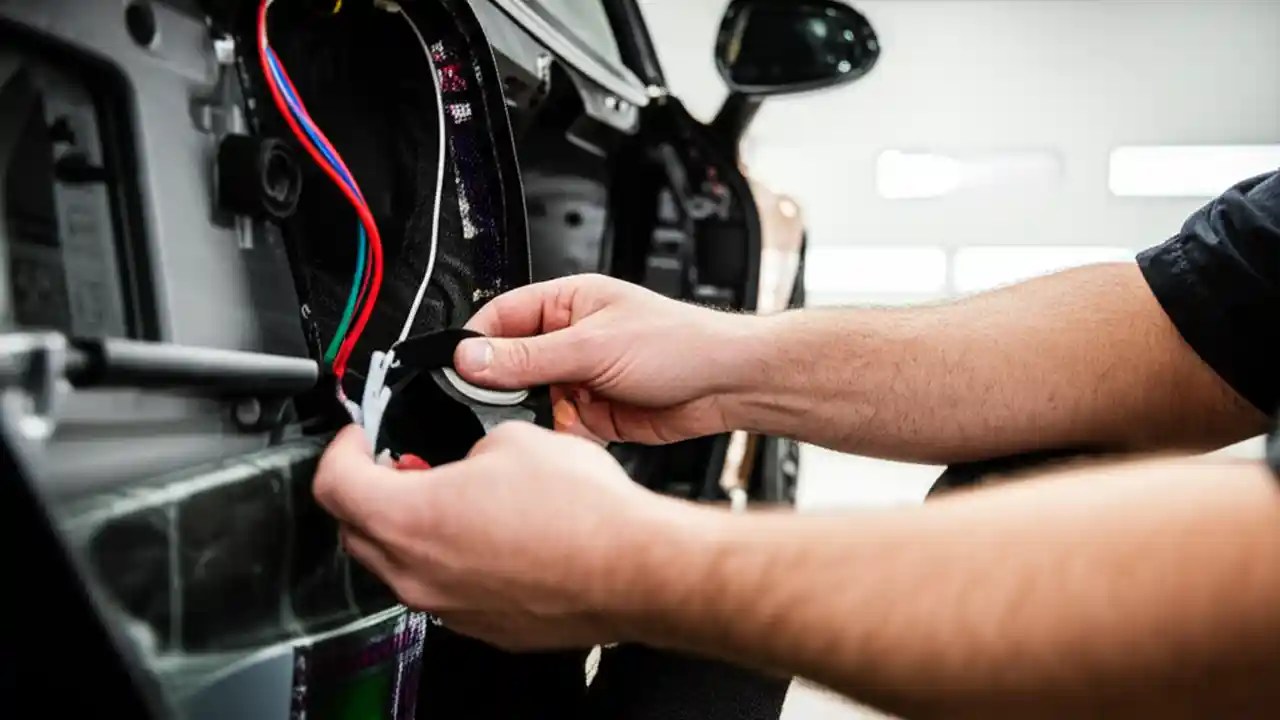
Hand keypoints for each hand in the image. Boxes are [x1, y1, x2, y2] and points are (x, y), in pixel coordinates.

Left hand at [313, 422, 697, 649]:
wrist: (634, 568)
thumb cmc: (583, 512)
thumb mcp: (512, 439)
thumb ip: (469, 446)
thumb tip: (471, 455)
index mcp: (412, 519)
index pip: (334, 484)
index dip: (341, 448)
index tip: (359, 438)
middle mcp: (419, 573)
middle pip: (356, 530)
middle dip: (368, 489)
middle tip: (397, 462)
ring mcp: (449, 606)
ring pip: (399, 565)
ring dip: (408, 528)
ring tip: (450, 496)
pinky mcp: (482, 626)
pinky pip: (443, 589)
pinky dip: (448, 559)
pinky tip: (489, 534)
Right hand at [453, 274, 755, 443]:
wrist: (727, 385)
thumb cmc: (680, 343)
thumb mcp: (593, 347)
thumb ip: (528, 357)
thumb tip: (472, 358)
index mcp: (567, 304)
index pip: (501, 318)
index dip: (477, 345)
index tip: (461, 371)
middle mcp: (571, 340)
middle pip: (512, 365)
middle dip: (509, 388)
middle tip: (508, 403)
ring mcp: (582, 378)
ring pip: (534, 402)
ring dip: (540, 415)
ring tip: (556, 416)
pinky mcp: (595, 414)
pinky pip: (560, 428)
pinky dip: (563, 435)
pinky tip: (577, 433)